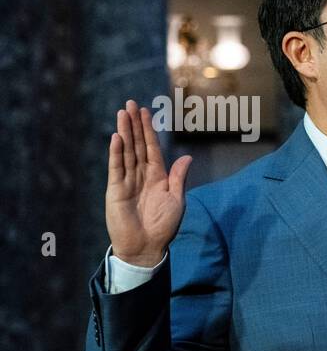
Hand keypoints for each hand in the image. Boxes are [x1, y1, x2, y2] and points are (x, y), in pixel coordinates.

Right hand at [106, 99, 191, 266]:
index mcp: (157, 176)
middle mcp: (141, 175)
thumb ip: (178, 177)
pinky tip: (117, 137)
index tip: (147, 112)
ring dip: (124, 132)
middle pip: (137, 144)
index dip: (149, 130)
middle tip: (131, 104)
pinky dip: (116, 152)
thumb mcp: (176, 199)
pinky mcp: (115, 189)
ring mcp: (127, 181)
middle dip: (134, 124)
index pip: (152, 148)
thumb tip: (187, 157)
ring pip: (126, 151)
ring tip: (122, 113)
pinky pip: (116, 167)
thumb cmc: (164, 225)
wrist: (147, 246)